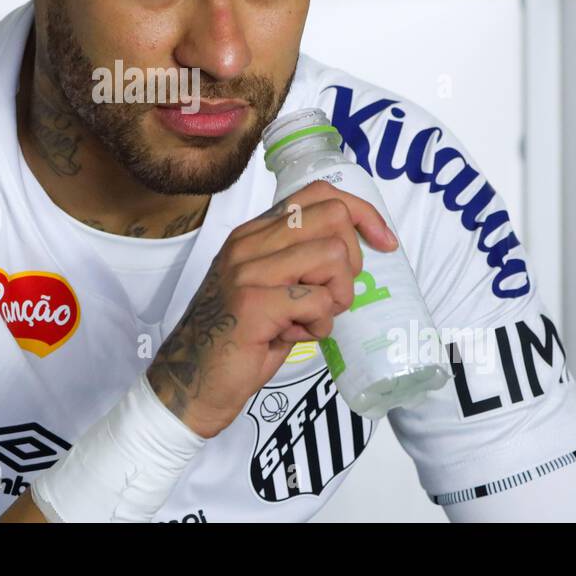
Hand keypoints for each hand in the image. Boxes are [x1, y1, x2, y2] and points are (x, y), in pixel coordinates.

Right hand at [146, 179, 397, 438]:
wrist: (191, 381)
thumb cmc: (238, 338)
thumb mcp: (267, 286)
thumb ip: (299, 261)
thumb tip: (354, 254)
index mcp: (254, 232)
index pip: (320, 193)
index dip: (362, 213)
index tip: (384, 243)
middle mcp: (249, 242)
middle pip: (334, 218)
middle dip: (351, 262)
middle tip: (331, 296)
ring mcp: (248, 269)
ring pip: (333, 257)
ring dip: (337, 297)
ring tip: (311, 320)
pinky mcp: (254, 302)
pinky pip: (319, 301)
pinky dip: (320, 325)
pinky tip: (295, 336)